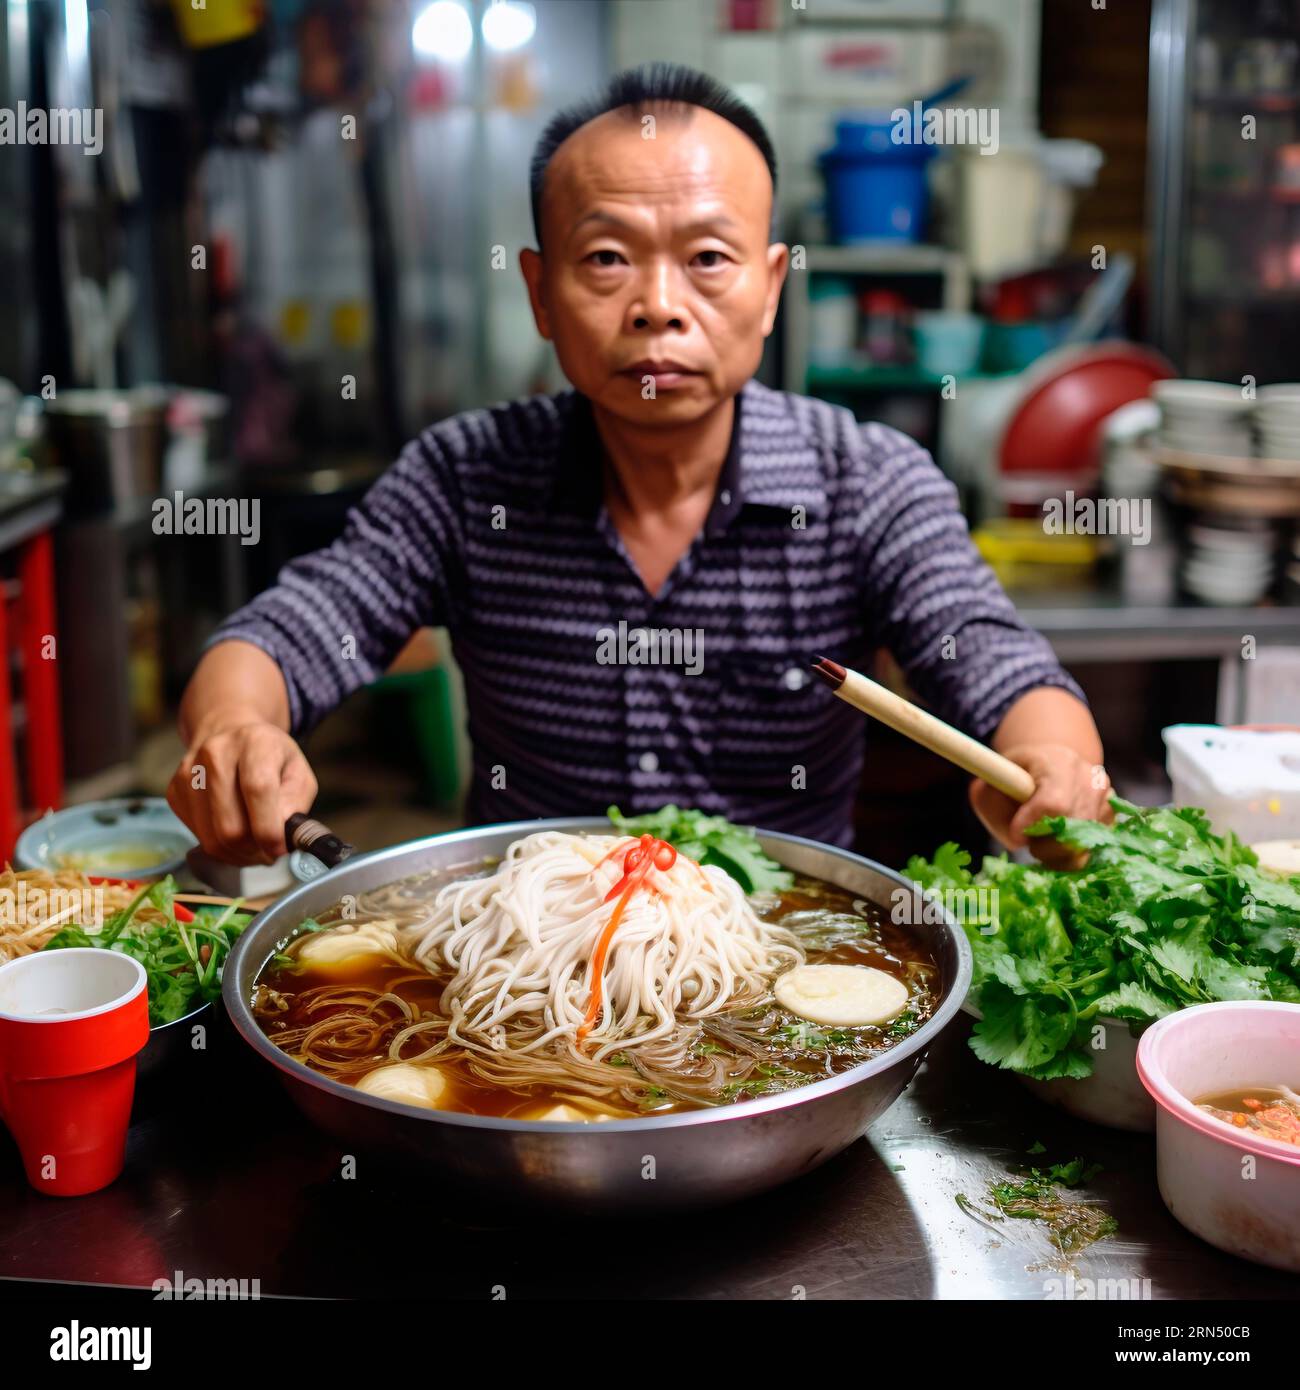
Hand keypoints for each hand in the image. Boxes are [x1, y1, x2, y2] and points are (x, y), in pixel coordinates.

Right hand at [166, 718, 317, 864]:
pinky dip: (220, 847)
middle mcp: (216, 753)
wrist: (230, 734)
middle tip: (269, 853)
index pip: (258, 790)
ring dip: (238, 854)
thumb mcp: (299, 772)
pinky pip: (198, 837)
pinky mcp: (174, 792)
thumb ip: (296, 803)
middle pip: (230, 825)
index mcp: (254, 742)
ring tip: (255, 847)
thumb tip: (282, 836)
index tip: (280, 850)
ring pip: (212, 839)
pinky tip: (235, 835)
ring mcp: (189, 773)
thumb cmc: (270, 758)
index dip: (269, 829)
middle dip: (254, 850)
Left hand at [969, 743, 1112, 869]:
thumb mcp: (990, 786)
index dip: (1033, 824)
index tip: (1015, 833)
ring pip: (1083, 845)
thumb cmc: (1014, 779)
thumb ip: (993, 810)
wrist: (1048, 764)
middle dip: (1043, 844)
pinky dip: (1068, 854)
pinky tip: (1056, 839)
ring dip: (1055, 852)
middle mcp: (1089, 776)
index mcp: (1058, 761)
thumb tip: (1019, 838)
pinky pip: (1090, 851)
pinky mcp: (1111, 815)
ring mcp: (1105, 796)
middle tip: (1028, 840)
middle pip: (1071, 830)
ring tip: (1040, 838)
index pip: (1054, 803)